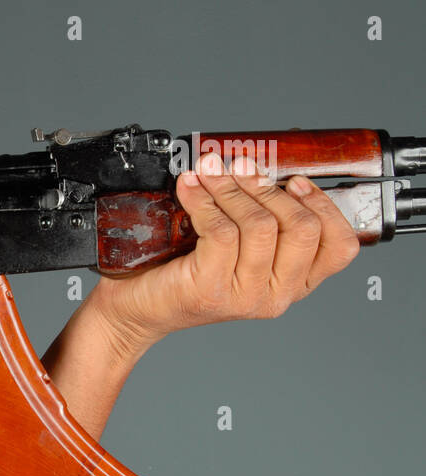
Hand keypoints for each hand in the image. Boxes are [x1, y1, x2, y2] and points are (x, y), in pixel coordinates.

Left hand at [91, 151, 361, 349]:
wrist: (134, 309)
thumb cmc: (182, 272)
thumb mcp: (235, 249)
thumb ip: (261, 222)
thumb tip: (259, 166)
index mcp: (294, 285)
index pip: (340, 247)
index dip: (323, 206)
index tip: (293, 181)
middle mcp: (276, 296)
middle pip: (302, 228)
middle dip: (268, 187)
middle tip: (238, 166)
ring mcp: (244, 297)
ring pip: (260, 225)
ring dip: (231, 187)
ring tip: (208, 170)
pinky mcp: (209, 288)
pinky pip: (220, 230)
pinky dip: (204, 199)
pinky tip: (189, 186)